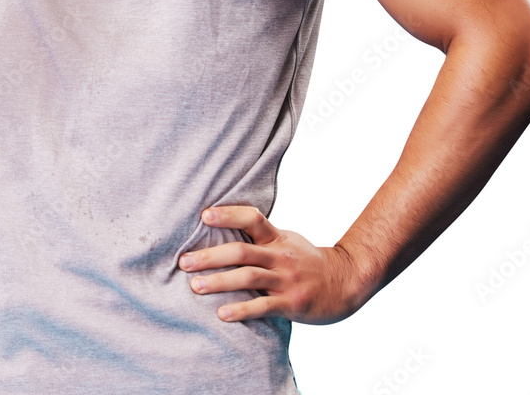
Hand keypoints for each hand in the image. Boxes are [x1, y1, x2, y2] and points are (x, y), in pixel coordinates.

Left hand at [178, 205, 369, 324]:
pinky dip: (241, 310)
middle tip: (184, 262)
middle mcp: (280, 256)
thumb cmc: (308, 261)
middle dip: (210, 256)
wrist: (345, 282)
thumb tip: (227, 226)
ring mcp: (286, 280)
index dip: (228, 215)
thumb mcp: (287, 240)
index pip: (251, 218)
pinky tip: (221, 314)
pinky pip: (262, 307)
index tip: (204, 215)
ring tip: (194, 286)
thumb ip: (262, 236)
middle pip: (241, 251)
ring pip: (248, 278)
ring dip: (218, 282)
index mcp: (277, 237)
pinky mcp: (291, 303)